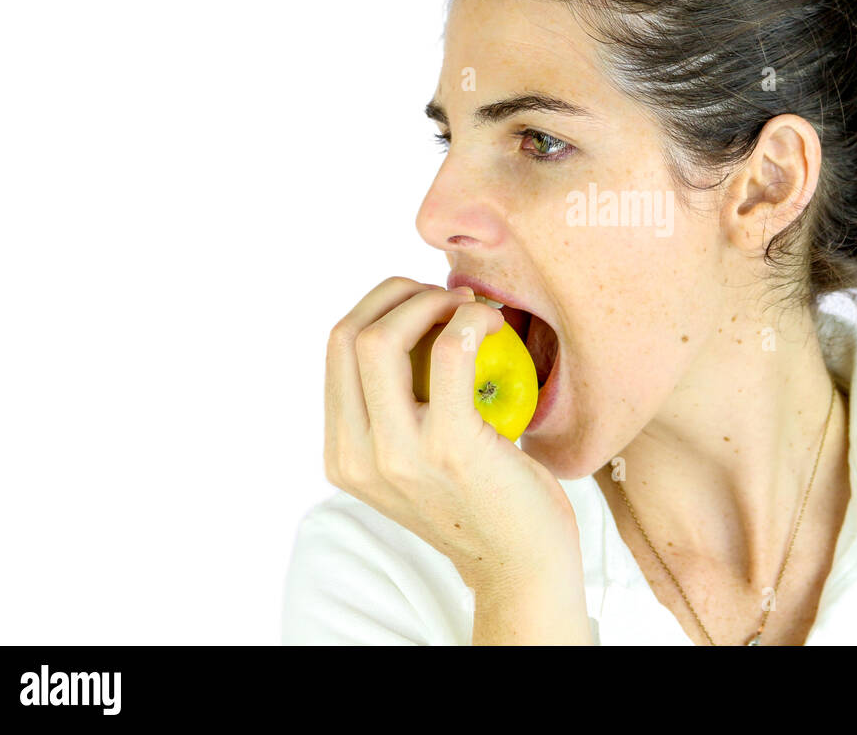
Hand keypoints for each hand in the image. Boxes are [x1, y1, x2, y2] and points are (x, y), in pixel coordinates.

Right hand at [324, 277, 582, 595]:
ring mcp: (400, 454)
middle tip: (446, 297)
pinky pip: (449, 352)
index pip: (335, 350)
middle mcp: (358, 458)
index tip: (424, 302)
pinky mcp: (450, 447)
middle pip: (347, 336)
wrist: (521, 563)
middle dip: (397, 294)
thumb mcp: (414, 459)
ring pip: (381, 339)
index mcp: (342, 455)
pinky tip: (495, 326)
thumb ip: (395, 411)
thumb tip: (406, 322)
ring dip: (430, 303)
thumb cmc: (482, 497)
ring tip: (471, 309)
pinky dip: (470, 321)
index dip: (378, 306)